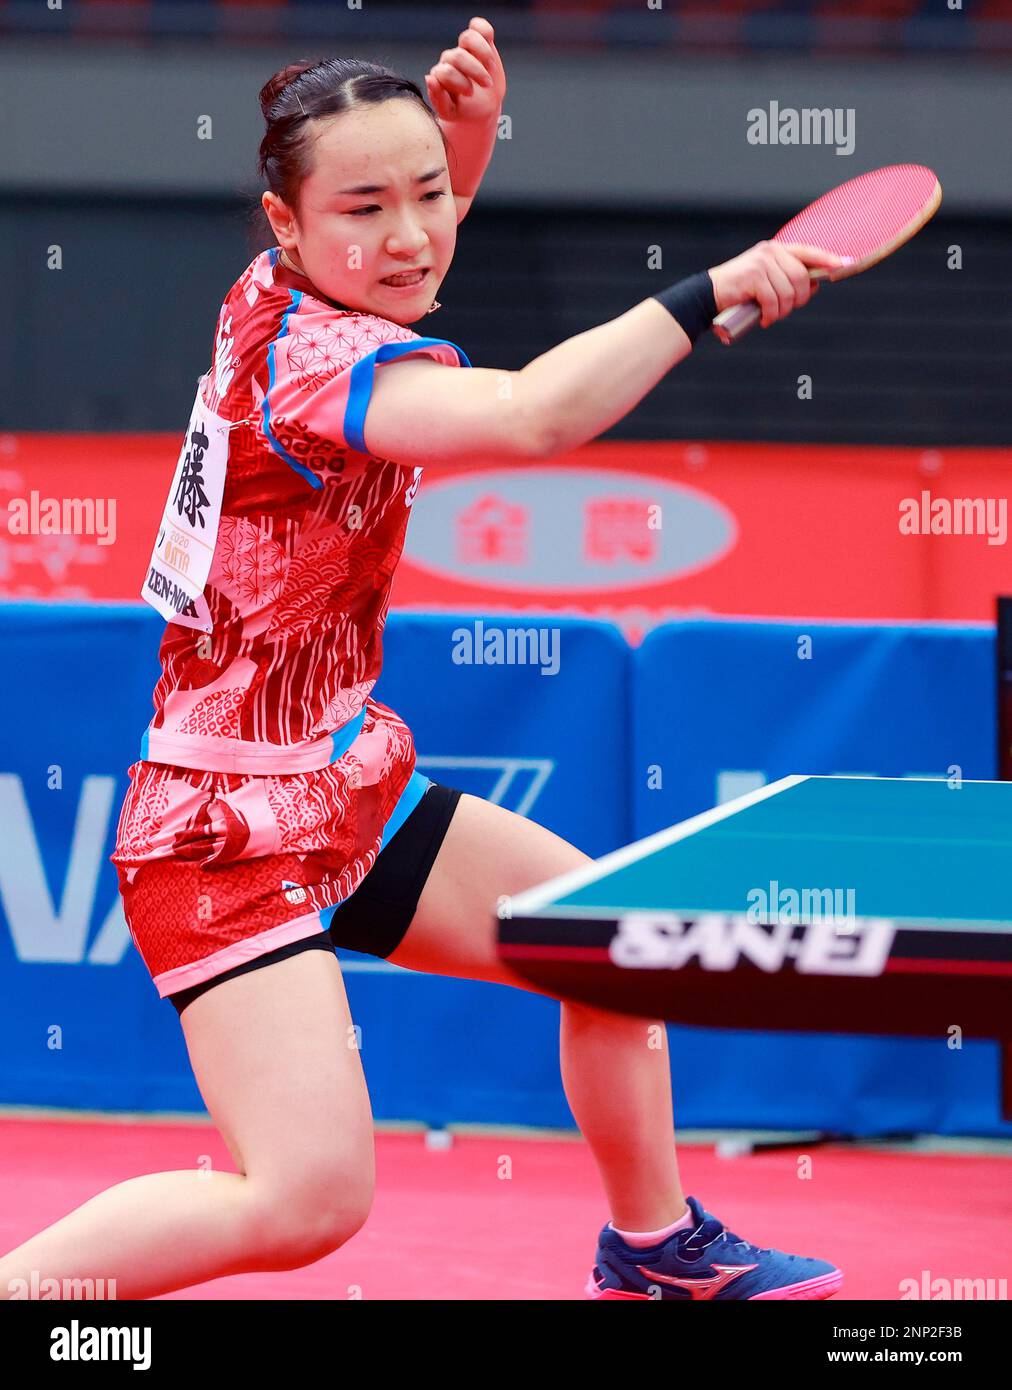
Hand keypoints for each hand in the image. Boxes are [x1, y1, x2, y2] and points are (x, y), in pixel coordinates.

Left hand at [425, 17, 505, 124]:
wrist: (482, 107)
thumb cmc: (464, 110)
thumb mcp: (451, 111)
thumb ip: (439, 98)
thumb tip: (430, 78)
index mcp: (440, 75)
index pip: (444, 71)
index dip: (458, 81)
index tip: (470, 93)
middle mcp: (450, 60)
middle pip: (458, 56)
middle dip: (475, 71)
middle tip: (487, 85)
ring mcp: (464, 49)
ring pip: (468, 37)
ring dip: (483, 53)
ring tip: (490, 68)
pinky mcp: (480, 42)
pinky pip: (479, 26)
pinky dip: (485, 31)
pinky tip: (490, 44)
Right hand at [708, 242, 848, 327]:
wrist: (708, 295)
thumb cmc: (739, 292)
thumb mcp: (766, 281)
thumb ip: (787, 279)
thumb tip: (815, 285)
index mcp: (776, 249)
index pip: (808, 252)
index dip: (828, 260)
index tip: (846, 265)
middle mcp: (771, 251)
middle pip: (801, 277)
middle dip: (799, 299)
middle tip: (785, 311)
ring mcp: (762, 262)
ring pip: (789, 291)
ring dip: (783, 311)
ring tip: (771, 316)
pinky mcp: (753, 276)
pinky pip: (774, 300)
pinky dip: (772, 314)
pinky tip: (765, 319)